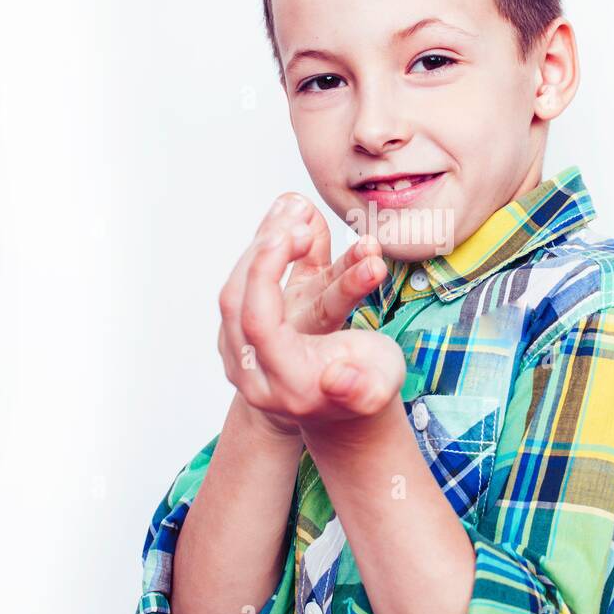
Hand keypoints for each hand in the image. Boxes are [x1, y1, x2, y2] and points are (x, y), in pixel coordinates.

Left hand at [217, 192, 402, 433]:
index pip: (259, 321)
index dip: (269, 272)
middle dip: (264, 251)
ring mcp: (241, 361)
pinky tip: (284, 221)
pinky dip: (261, 254)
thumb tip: (336, 378)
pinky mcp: (240, 344)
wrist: (344, 408)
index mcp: (289, 382)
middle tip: (297, 210)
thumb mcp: (380, 386)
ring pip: (233, 293)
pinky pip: (240, 290)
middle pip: (236, 303)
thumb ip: (364, 388)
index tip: (296, 231)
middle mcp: (256, 376)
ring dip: (261, 246)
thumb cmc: (370, 386)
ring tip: (294, 205)